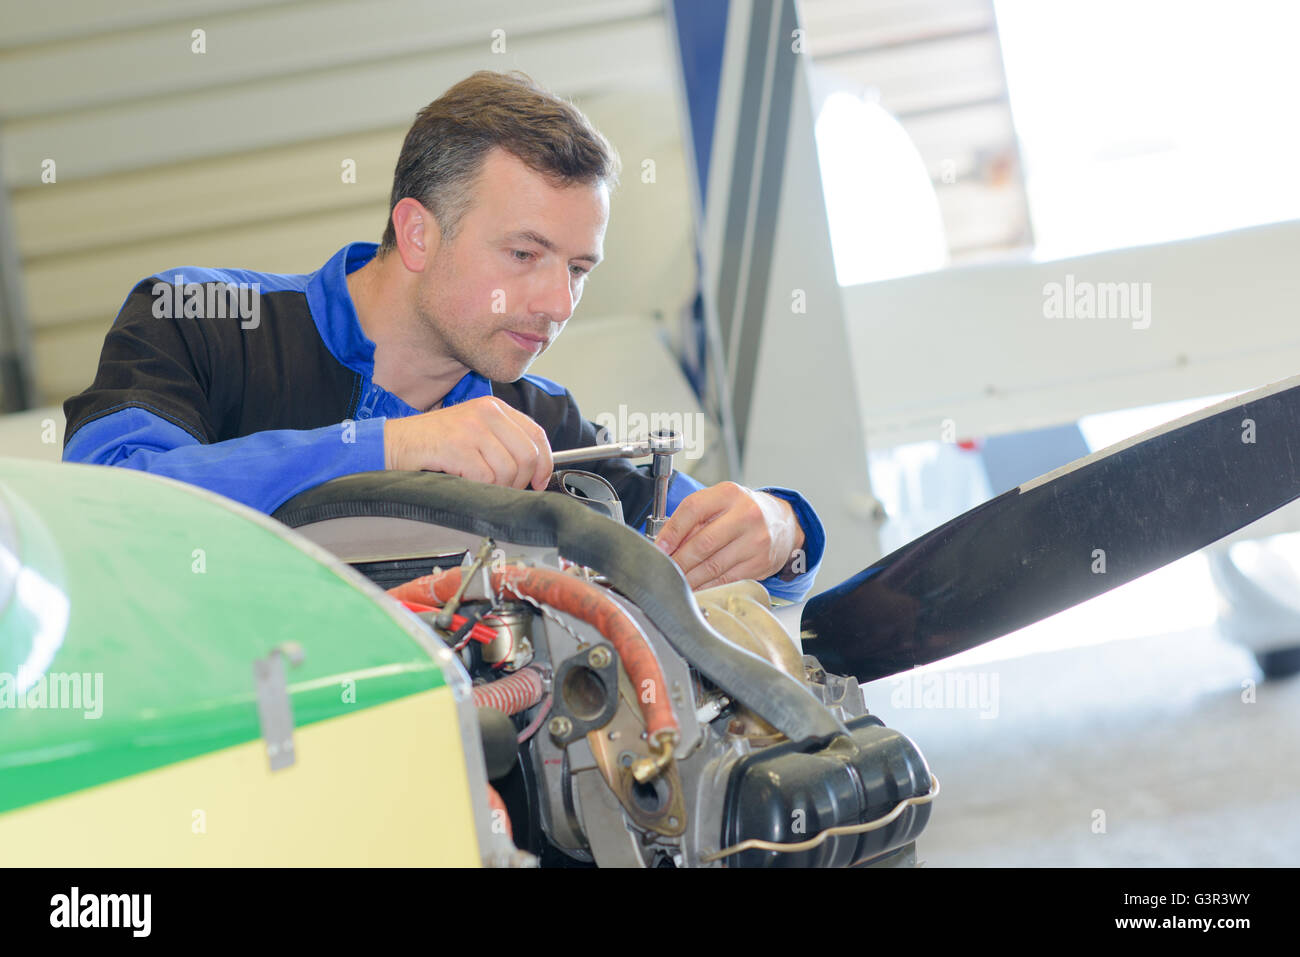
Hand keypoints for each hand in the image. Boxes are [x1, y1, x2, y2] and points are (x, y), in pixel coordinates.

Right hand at [384, 397, 553, 489]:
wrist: (392, 443)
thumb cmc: (432, 444)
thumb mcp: (473, 432)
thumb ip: (503, 442)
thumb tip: (534, 469)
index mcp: (494, 407)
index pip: (537, 435)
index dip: (544, 463)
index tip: (539, 481)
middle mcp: (486, 413)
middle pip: (528, 456)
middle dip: (520, 481)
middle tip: (505, 489)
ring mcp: (471, 428)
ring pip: (508, 470)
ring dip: (498, 488)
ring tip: (480, 486)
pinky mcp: (456, 446)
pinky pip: (485, 479)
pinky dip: (479, 490)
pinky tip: (465, 484)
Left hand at [654, 482, 805, 589]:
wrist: (784, 522)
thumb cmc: (744, 511)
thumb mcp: (720, 503)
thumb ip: (694, 519)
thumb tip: (665, 544)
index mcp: (729, 494)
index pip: (692, 509)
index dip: (671, 532)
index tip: (659, 548)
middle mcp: (746, 514)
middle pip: (702, 543)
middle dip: (678, 561)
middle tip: (664, 570)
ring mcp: (756, 540)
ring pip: (713, 566)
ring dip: (690, 578)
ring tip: (676, 581)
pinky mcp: (760, 563)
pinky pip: (726, 580)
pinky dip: (706, 586)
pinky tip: (695, 587)